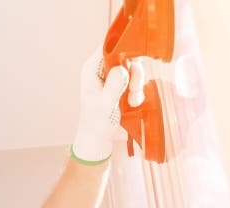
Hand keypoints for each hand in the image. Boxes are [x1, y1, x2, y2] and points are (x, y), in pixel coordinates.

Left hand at [71, 49, 145, 163]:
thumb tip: (122, 69)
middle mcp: (102, 70)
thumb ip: (113, 86)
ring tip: (132, 101)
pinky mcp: (121, 86)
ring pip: (133, 70)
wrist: (98, 139)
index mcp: (92, 69)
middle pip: (125, 56)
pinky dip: (137, 93)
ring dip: (137, 85)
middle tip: (134, 89)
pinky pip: (135, 82)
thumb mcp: (105, 105)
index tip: (135, 59)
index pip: (108, 46)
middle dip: (134, 73)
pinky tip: (133, 104)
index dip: (123, 48)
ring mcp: (112, 78)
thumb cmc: (95, 124)